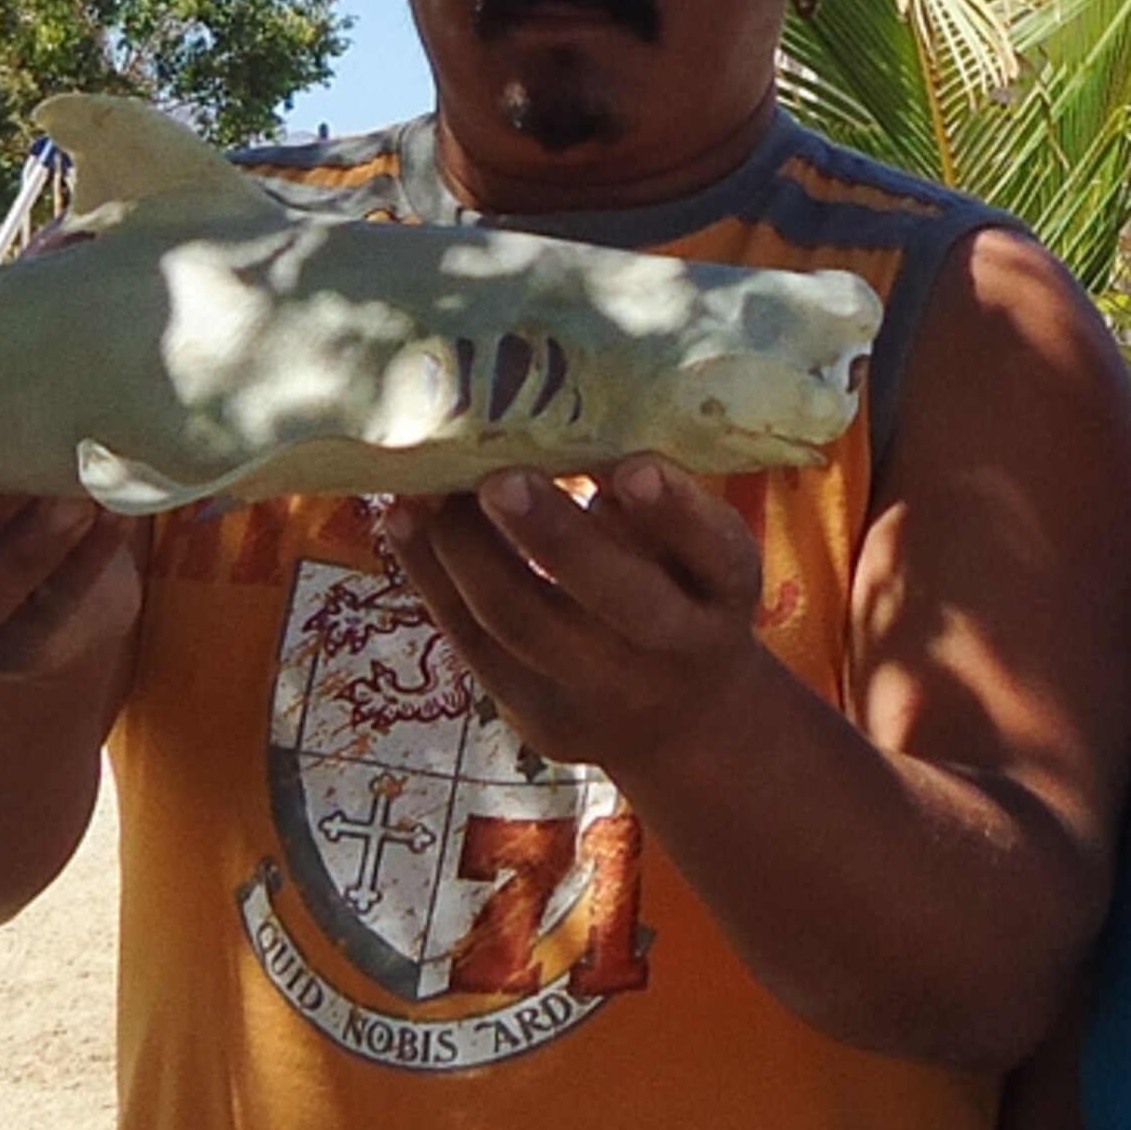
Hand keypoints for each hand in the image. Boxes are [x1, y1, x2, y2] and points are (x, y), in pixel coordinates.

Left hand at [384, 455, 767, 772]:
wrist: (679, 718)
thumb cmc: (679, 591)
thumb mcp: (696, 549)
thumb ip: (656, 498)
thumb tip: (571, 411)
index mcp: (726, 593)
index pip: (717, 554)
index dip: (676, 512)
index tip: (634, 467)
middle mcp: (676, 649)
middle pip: (614, 599)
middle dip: (553, 537)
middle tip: (499, 477)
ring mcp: (602, 693)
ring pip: (523, 622)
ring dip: (465, 548)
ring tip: (428, 485)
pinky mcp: (536, 715)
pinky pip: (472, 645)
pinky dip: (432, 577)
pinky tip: (404, 521)